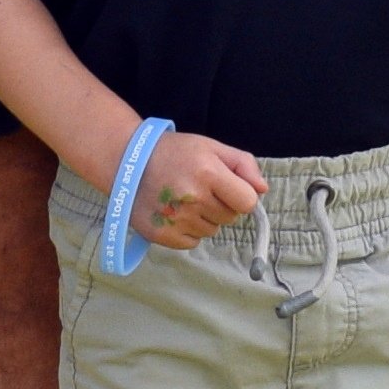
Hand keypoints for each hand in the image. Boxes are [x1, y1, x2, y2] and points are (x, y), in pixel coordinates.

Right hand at [127, 132, 266, 245]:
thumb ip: (243, 164)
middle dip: (220, 204)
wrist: (126, 162)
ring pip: (212, 230)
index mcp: (208, 173)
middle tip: (198, 188)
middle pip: (230, 217)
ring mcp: (177, 219)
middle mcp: (193, 198)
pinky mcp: (164, 235)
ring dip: (204, 218)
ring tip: (183, 198)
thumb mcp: (211, 147)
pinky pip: (193, 242)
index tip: (227, 188)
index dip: (241, 195)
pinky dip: (187, 230)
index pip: (247, 202)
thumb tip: (262, 190)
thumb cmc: (174, 153)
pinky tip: (174, 212)